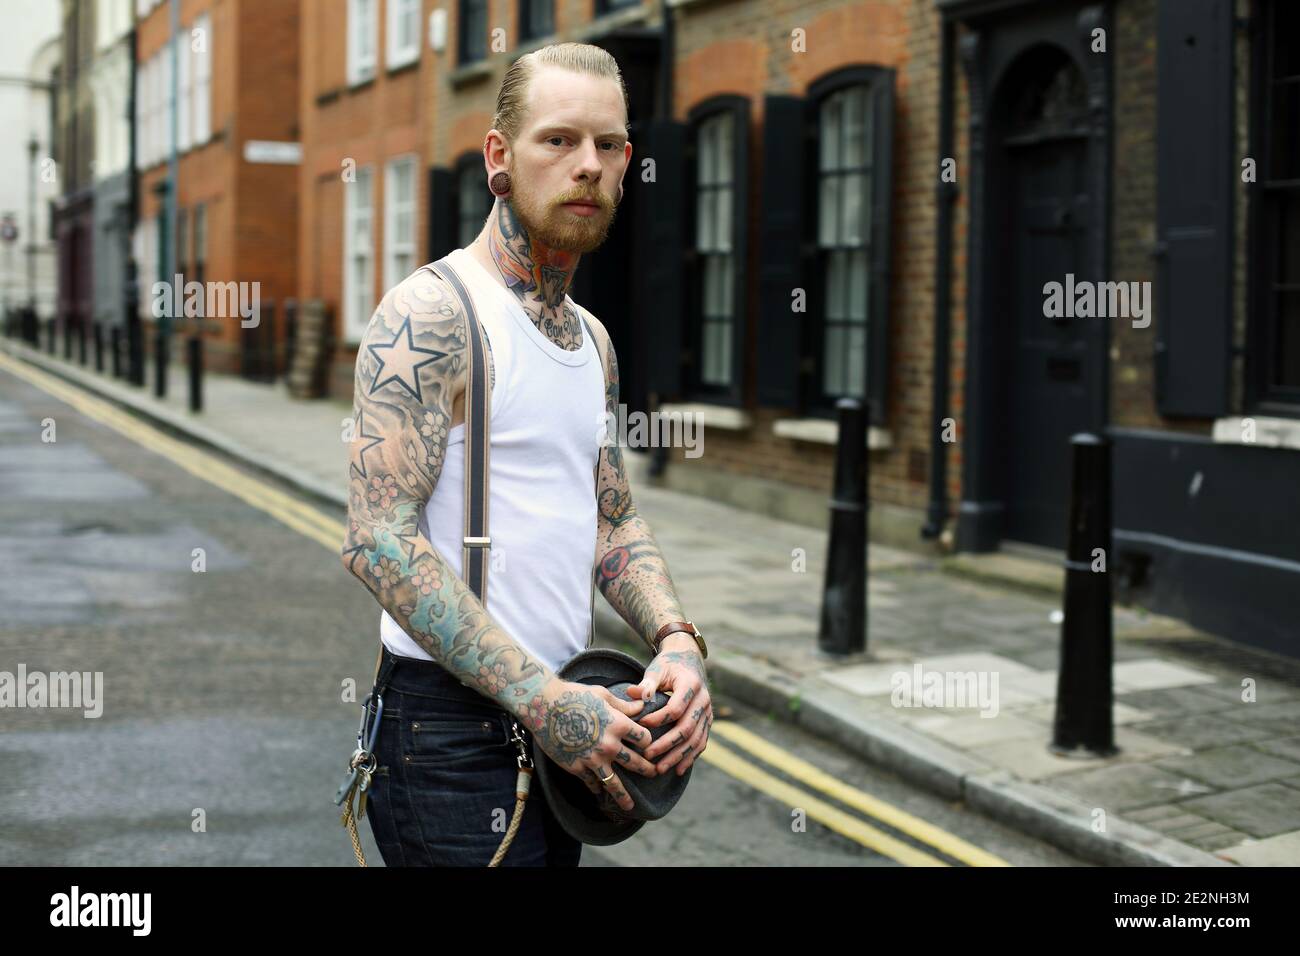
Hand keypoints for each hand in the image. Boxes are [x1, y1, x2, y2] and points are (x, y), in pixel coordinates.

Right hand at [531, 677, 657, 812]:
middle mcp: (609, 745)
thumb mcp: (602, 695)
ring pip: (613, 783)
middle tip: (654, 774)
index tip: (646, 743)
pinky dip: (596, 788)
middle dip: (647, 769)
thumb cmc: (574, 695)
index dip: (647, 741)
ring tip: (630, 806)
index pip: (644, 739)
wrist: (544, 707)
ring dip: (623, 795)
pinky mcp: (577, 767)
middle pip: (635, 763)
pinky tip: (599, 793)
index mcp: (618, 725)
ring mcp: (593, 759)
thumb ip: (623, 705)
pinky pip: (591, 782)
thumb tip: (641, 706)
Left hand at [629, 635, 712, 776]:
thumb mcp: (657, 669)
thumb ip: (647, 683)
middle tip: (647, 755)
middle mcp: (703, 700)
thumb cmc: (669, 665)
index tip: (640, 726)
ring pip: (695, 739)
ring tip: (660, 769)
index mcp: (691, 685)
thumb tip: (632, 693)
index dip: (658, 719)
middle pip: (687, 728)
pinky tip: (678, 770)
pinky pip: (701, 742)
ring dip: (678, 756)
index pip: (675, 708)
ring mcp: (708, 712)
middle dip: (667, 744)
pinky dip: (690, 757)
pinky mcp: (707, 721)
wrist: (688, 659)